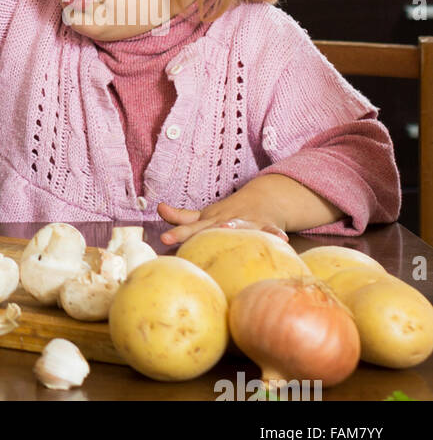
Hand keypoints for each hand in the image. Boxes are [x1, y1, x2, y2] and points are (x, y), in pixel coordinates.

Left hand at [158, 197, 288, 246]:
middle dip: (199, 231)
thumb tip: (158, 208)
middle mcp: (225, 221)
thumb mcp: (204, 216)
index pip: (190, 228)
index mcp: (210, 221)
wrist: (263, 200)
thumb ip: (182, 217)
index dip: (177, 233)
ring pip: (239, 225)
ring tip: (226, 228)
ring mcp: (245, 222)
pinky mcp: (265, 226)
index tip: (163, 239)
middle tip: (191, 236)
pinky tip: (281, 239)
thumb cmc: (227, 214)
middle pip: (210, 227)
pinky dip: (275, 233)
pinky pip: (271, 230)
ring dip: (234, 227)